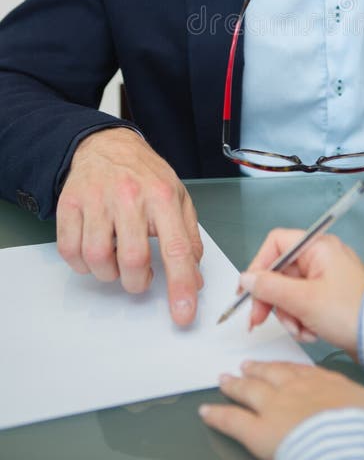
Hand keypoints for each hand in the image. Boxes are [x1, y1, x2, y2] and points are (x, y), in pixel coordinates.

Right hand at [56, 128, 202, 324]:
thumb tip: (196, 279)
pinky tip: (94, 249)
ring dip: (109, 273)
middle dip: (137, 282)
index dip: (181, 285)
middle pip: (132, 259)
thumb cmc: (145, 175)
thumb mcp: (178, 197)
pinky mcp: (70, 204)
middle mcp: (130, 197)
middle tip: (140, 276)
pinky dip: (82, 263)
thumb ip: (189, 238)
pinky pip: (71, 252)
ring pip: (98, 259)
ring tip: (116, 259)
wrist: (106, 145)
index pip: (176, 249)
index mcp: (163, 196)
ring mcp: (97, 199)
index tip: (183, 314)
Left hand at [200, 361, 363, 459]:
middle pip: (271, 375)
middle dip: (256, 371)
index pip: (300, 370)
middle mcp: (296, 389)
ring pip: (249, 391)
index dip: (286, 367)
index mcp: (324, 383)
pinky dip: (217, 414)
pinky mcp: (259, 431)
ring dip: (234, 385)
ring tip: (224, 380)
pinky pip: (232, 419)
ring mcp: (276, 407)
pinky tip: (206, 410)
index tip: (278, 364)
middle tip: (244, 366)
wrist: (353, 449)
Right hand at [240, 231, 363, 354]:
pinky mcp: (329, 296)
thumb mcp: (303, 300)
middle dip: (272, 299)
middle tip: (259, 320)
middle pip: (280, 271)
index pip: (276, 244)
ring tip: (300, 329)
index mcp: (318, 247)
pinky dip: (302, 319)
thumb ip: (270, 288)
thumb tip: (246, 278)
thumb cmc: (351, 313)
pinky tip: (311, 331)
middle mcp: (322, 257)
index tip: (248, 289)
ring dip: (289, 314)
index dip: (259, 265)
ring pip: (289, 291)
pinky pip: (303, 303)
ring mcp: (326, 277)